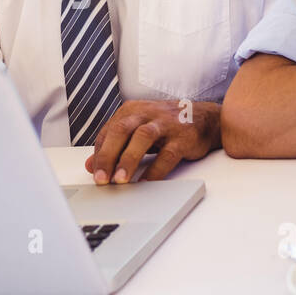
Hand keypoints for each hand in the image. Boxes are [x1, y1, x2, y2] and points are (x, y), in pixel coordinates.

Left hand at [83, 100, 220, 183]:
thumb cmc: (166, 125)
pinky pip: (167, 154)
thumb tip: (90, 165)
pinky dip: (155, 170)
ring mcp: (166, 124)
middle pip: (121, 130)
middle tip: (102, 179)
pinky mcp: (183, 137)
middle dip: (108, 155)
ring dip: (129, 159)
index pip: (109, 131)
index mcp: (132, 111)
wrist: (205, 118)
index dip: (100, 154)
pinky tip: (146, 183)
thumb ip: (114, 146)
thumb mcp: (137, 131)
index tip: (95, 174)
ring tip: (120, 180)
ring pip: (142, 137)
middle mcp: (146, 113)